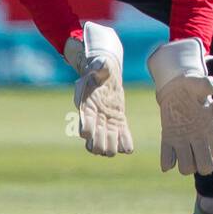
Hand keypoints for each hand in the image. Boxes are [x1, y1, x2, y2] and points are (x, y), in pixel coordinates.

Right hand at [64, 22, 134, 156]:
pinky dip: (124, 143)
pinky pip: (120, 135)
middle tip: (109, 143)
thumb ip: (99, 66)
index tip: (89, 133)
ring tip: (118, 146)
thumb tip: (102, 65)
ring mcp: (105, 121)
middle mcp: (94, 117)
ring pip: (105, 142)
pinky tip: (129, 148)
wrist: (105, 73)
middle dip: (100, 144)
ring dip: (111, 146)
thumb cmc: (99, 69)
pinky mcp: (117, 121)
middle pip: (93, 140)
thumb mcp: (99, 65)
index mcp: (87, 106)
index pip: (84, 124)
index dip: (87, 130)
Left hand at [146, 38, 212, 175]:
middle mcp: (199, 141)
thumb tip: (211, 86)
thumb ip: (206, 84)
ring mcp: (183, 143)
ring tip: (182, 145)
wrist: (176, 88)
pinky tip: (168, 141)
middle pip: (206, 167)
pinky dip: (167, 159)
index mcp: (212, 131)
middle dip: (202, 163)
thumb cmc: (193, 86)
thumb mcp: (200, 83)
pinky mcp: (169, 140)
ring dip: (184, 162)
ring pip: (187, 168)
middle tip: (196, 147)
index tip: (212, 130)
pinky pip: (167, 160)